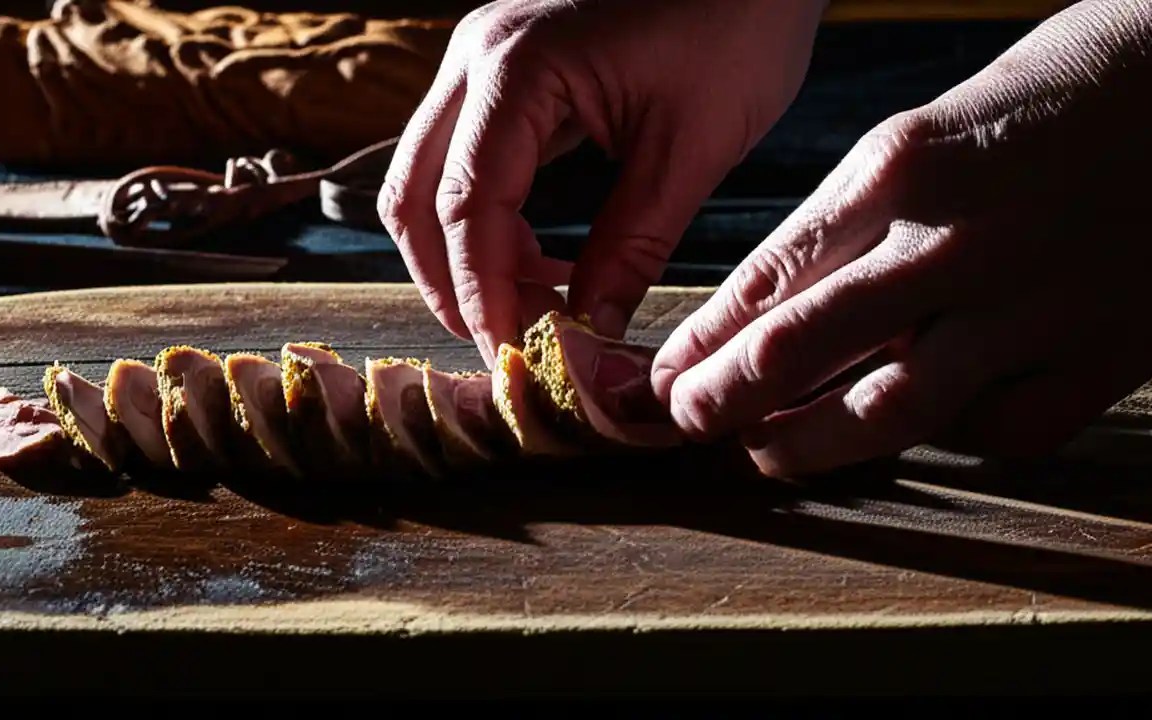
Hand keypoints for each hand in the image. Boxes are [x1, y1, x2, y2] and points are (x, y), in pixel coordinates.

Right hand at [377, 0, 826, 365]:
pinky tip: (541, 260)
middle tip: (507, 345)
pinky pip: (461, 162)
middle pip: (414, 195)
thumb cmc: (737, 24)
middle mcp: (476, 57)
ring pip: (425, 180)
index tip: (512, 356)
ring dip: (462, 255)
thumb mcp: (691, 148)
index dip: (482, 293)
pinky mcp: (501, 75)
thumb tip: (589, 331)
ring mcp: (480, 61)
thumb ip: (632, 246)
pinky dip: (486, 223)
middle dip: (450, 282)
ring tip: (533, 307)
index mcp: (518, 68)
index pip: (466, 205)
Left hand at [653, 0, 1151, 476]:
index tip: (669, 372)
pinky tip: (929, 425)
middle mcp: (954, 242)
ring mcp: (1031, 305)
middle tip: (686, 420)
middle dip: (723, 398)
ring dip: (811, 443)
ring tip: (767, 453)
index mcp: (902, 165)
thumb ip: (865, 215)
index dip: (704, 339)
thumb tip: (787, 298)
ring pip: (889, 410)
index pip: (768, 277)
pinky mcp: (1106, 352)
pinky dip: (956, 435)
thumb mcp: (942, 123)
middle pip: (801, 349)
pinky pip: (1002, 429)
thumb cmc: (1073, 89)